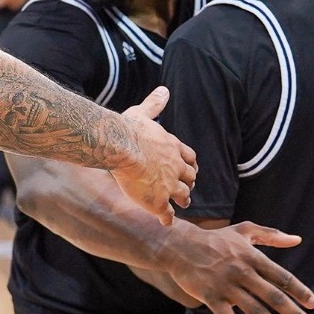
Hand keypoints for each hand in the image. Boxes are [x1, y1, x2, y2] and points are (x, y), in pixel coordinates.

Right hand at [109, 87, 197, 225]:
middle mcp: (176, 167)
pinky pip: (167, 214)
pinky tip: (166, 223)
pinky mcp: (158, 201)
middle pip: (189, 177)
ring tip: (182, 204)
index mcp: (173, 147)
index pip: (189, 157)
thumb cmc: (129, 129)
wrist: (122, 147)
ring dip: (183, 200)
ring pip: (183, 196)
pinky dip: (168, 218)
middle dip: (189, 183)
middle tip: (188, 188)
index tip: (191, 168)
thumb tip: (164, 90)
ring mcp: (169, 185)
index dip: (190, 164)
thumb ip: (154, 104)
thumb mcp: (143, 113)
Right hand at [158, 221, 313, 313]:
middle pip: (273, 296)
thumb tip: (297, 239)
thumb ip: (272, 235)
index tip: (313, 305)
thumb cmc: (215, 239)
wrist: (179, 246)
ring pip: (254, 311)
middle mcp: (242, 272)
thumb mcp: (244, 231)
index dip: (299, 291)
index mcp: (253, 257)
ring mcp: (226, 286)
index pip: (282, 276)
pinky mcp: (210, 297)